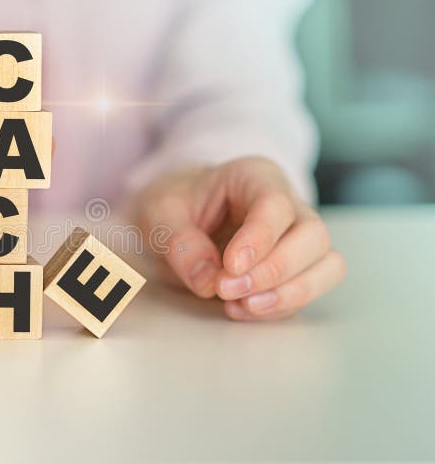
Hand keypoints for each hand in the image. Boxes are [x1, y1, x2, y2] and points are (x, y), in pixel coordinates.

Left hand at [138, 157, 345, 320]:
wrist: (181, 217)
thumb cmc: (177, 204)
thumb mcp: (160, 212)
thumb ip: (179, 241)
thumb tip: (207, 281)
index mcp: (255, 177)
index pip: (276, 204)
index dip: (259, 239)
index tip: (230, 267)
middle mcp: (289, 205)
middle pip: (314, 235)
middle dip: (275, 271)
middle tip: (226, 289)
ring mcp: (298, 239)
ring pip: (327, 265)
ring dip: (287, 294)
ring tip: (238, 306)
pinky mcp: (296, 270)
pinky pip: (308, 292)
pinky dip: (280, 307)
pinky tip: (241, 309)